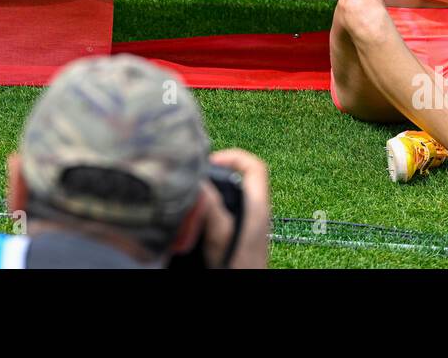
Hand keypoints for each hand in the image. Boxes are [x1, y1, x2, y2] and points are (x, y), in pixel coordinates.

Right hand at [199, 148, 270, 268]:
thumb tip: (200, 185)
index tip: (210, 161)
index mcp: (257, 207)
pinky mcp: (235, 236)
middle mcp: (253, 212)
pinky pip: (221, 214)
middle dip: (214, 175)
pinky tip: (192, 220)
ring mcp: (245, 224)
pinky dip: (206, 212)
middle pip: (237, 179)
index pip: (254, 167)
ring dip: (208, 195)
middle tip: (194, 179)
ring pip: (227, 197)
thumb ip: (213, 211)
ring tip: (190, 197)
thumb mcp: (223, 238)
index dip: (233, 156)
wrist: (244, 289)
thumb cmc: (241, 269)